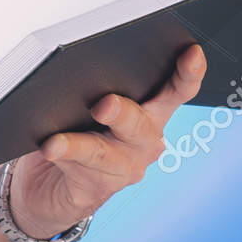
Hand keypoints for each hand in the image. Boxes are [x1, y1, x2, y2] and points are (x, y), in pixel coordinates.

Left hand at [6, 44, 205, 238]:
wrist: (51, 181)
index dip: (188, 73)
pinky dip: (61, 156)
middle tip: (103, 104)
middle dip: (121, 112)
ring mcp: (125, 168)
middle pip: (138, 124)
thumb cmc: (73, 128)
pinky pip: (79, 169)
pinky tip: (49, 150)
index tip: (192, 53)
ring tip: (57, 140)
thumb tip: (69, 69)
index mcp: (150, 111)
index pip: (176, 90)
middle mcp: (145, 140)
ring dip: (79, 144)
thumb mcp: (85, 101)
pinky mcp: (99, 188)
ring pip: (103, 152)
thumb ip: (89, 85)